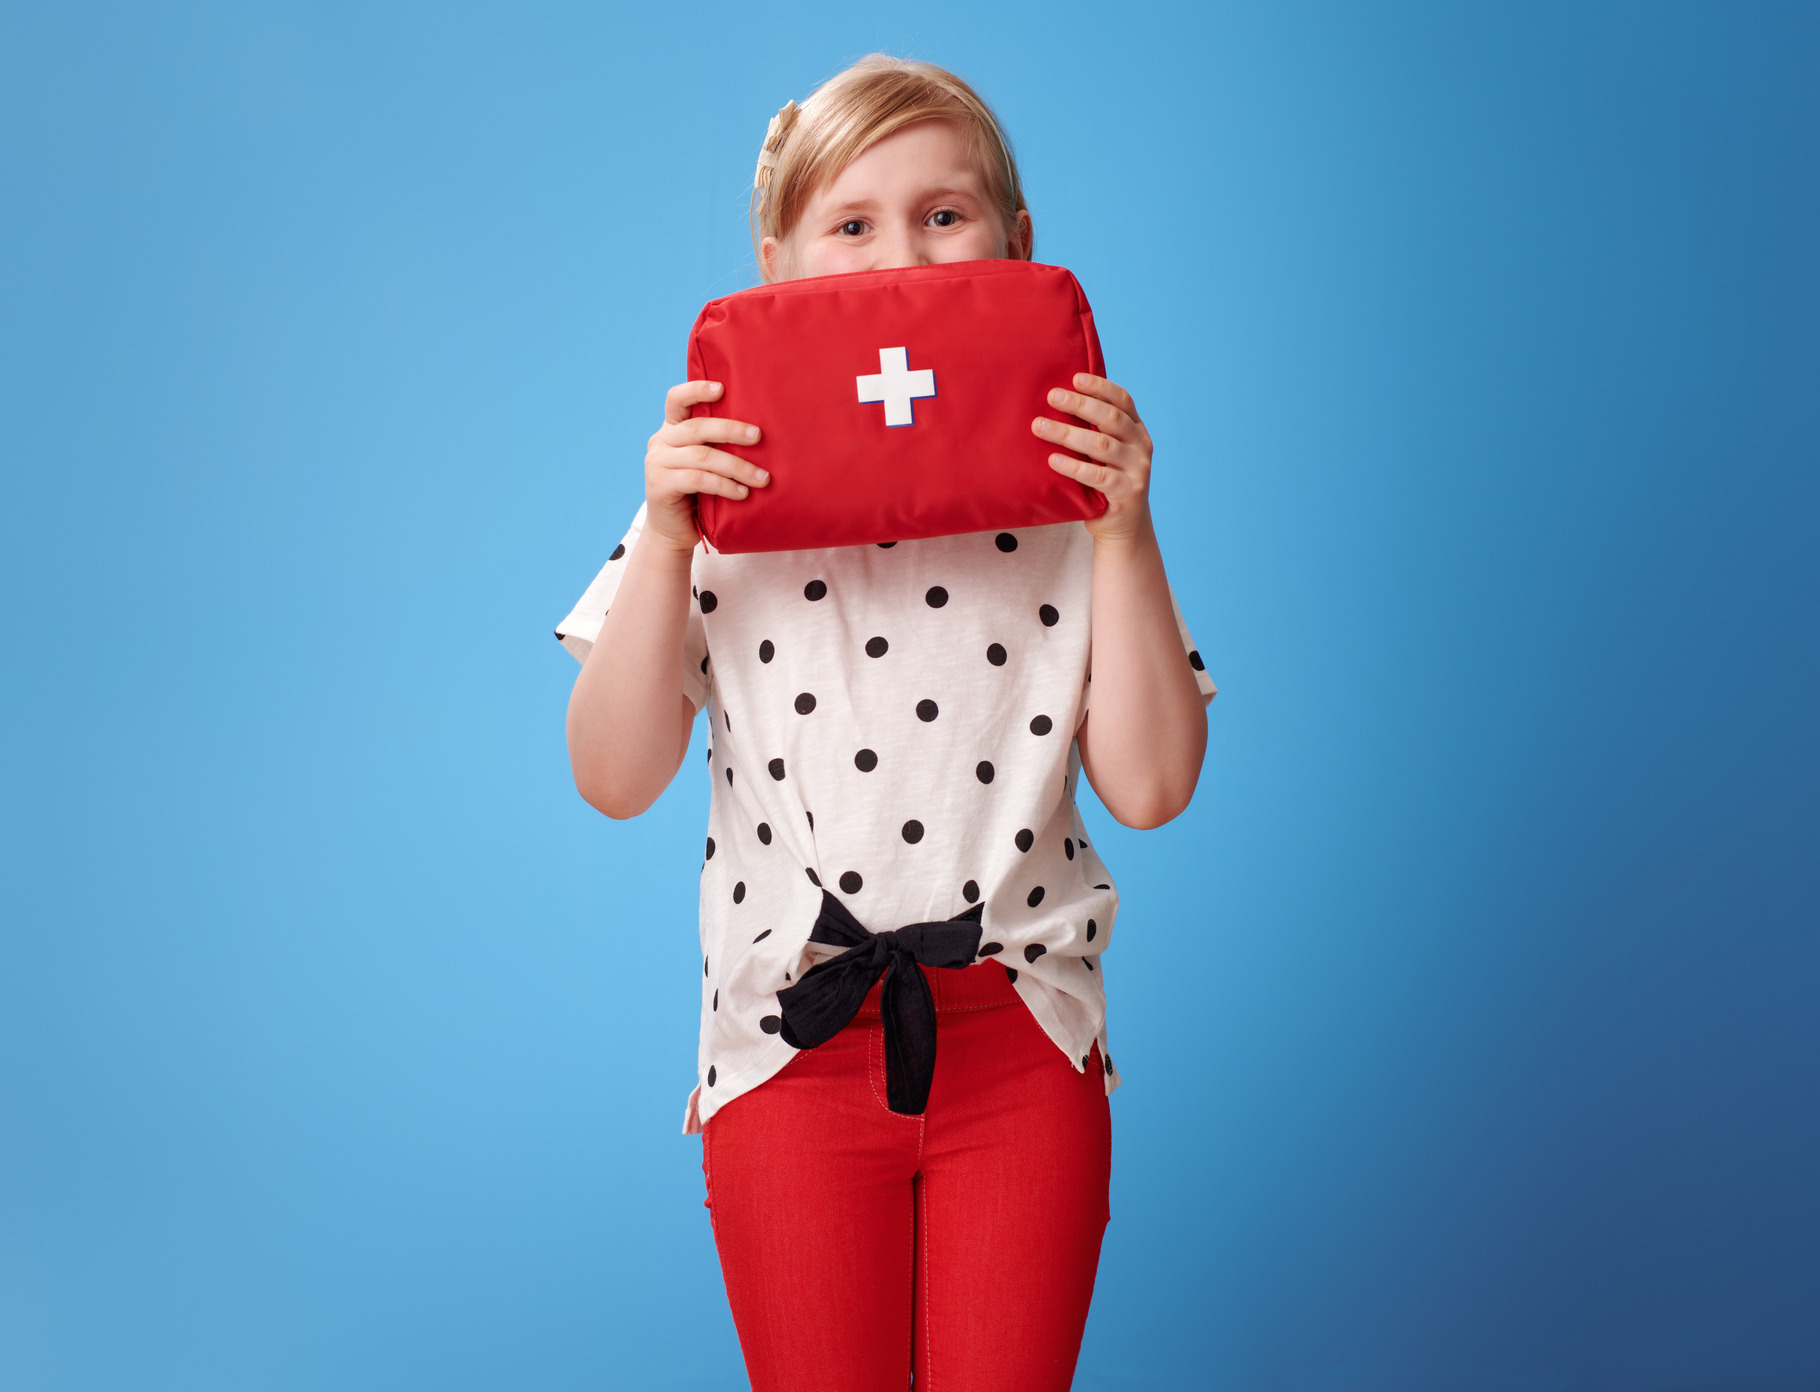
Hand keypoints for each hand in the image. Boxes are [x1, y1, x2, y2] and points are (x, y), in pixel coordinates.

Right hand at [642, 381, 769, 552]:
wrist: (674, 531)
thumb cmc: (698, 494)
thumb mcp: (706, 463)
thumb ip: (717, 445)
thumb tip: (760, 432)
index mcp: (671, 429)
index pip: (676, 399)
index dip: (696, 390)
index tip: (721, 388)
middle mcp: (660, 441)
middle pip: (697, 427)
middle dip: (731, 430)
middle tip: (758, 437)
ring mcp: (657, 463)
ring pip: (702, 456)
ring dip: (736, 466)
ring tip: (761, 478)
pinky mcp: (660, 485)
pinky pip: (697, 480)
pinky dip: (724, 485)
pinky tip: (742, 493)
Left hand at [1033, 374, 1154, 544]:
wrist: (1123, 526)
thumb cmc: (1105, 481)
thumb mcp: (1104, 452)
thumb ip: (1093, 429)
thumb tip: (1055, 399)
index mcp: (1136, 429)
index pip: (1122, 400)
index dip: (1099, 387)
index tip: (1074, 378)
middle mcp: (1141, 446)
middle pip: (1111, 419)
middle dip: (1080, 404)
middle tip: (1052, 396)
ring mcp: (1137, 470)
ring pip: (1102, 446)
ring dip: (1068, 434)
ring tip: (1040, 427)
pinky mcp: (1127, 494)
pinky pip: (1098, 477)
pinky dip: (1073, 467)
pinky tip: (1052, 460)